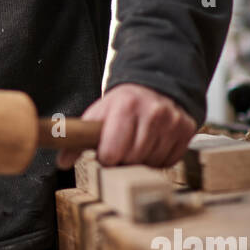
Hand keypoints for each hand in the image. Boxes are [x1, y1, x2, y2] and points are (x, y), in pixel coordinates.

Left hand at [56, 83, 196, 170]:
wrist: (153, 87)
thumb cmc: (122, 106)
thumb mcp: (97, 115)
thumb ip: (78, 139)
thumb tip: (62, 162)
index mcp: (125, 106)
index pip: (112, 152)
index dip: (107, 157)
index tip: (107, 152)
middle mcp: (152, 112)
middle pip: (132, 160)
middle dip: (124, 159)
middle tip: (123, 147)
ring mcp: (172, 121)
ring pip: (152, 162)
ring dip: (142, 160)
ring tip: (138, 143)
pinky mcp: (186, 129)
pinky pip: (169, 161)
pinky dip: (159, 159)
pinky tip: (153, 144)